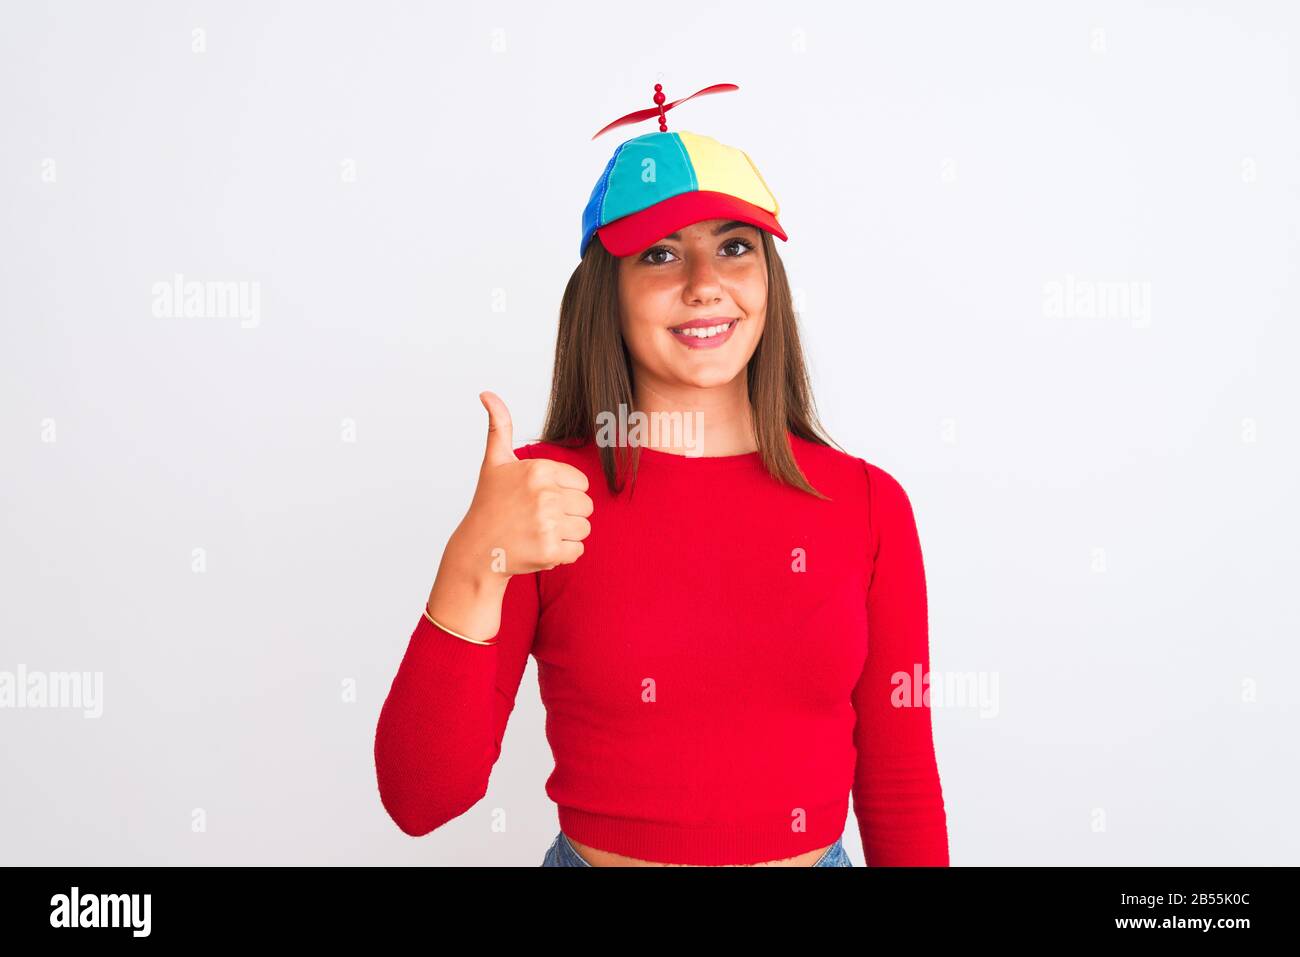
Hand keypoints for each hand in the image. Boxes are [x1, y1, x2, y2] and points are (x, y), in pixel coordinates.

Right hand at [453, 391, 593, 576]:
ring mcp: (548, 524)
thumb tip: (487, 393)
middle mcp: (545, 494)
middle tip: (538, 519)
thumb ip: (500, 426)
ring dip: (566, 535)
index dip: (564, 493)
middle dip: (567, 514)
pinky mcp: (550, 551)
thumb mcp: (495, 462)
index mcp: (539, 470)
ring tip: (538, 533)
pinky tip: (539, 548)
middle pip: (586, 506)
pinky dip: (563, 554)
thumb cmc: (490, 504)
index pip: (581, 483)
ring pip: (584, 529)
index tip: (538, 499)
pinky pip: (579, 551)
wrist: (477, 551)